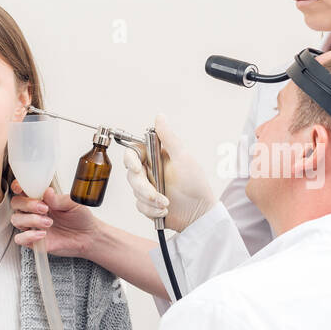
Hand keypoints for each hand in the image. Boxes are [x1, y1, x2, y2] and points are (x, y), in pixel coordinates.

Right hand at [9, 179, 101, 256]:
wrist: (88, 236)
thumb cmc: (80, 218)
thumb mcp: (74, 204)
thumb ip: (59, 199)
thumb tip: (47, 191)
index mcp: (41, 198)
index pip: (22, 190)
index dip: (18, 187)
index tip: (21, 188)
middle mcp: (34, 211)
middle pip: (16, 203)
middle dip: (27, 204)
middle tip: (44, 208)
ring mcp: (32, 226)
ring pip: (16, 220)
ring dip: (31, 220)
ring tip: (49, 223)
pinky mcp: (33, 240)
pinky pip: (19, 238)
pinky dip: (28, 236)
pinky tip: (43, 234)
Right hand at [122, 113, 214, 232]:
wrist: (199, 212)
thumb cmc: (195, 183)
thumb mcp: (183, 157)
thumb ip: (168, 138)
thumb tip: (160, 117)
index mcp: (155, 158)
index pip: (133, 154)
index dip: (130, 160)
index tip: (138, 169)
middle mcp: (150, 171)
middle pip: (131, 175)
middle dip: (143, 187)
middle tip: (156, 195)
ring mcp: (148, 188)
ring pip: (135, 192)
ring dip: (150, 201)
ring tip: (166, 204)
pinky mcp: (148, 204)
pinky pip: (140, 206)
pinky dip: (152, 210)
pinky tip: (164, 211)